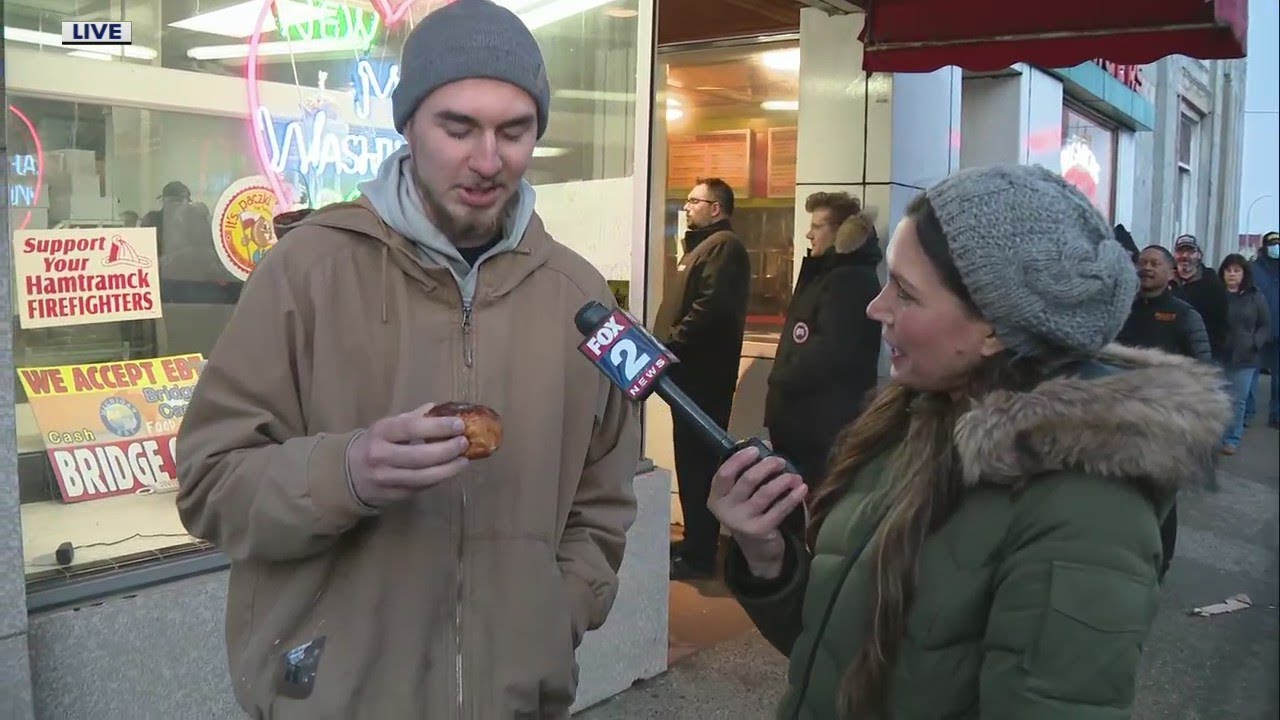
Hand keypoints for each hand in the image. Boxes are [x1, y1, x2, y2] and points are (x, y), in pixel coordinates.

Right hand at [347, 403, 470, 507]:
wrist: (348, 473)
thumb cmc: (376, 443)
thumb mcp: (389, 426)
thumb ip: (415, 418)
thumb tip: (445, 410)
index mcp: (381, 432)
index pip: (411, 428)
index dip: (437, 426)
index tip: (459, 424)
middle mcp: (381, 456)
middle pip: (419, 456)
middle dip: (447, 450)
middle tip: (464, 443)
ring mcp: (386, 479)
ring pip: (422, 477)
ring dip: (448, 469)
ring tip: (463, 461)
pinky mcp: (392, 496)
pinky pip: (420, 488)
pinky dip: (438, 480)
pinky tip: (449, 471)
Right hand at [708, 446, 807, 578]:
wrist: (756, 548)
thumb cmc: (748, 511)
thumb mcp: (742, 493)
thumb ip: (750, 468)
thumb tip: (768, 445)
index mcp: (716, 497)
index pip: (724, 474)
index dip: (739, 459)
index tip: (756, 450)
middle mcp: (725, 510)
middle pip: (747, 480)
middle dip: (766, 466)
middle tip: (780, 461)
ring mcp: (742, 521)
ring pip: (765, 493)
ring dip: (782, 481)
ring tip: (793, 475)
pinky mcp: (760, 530)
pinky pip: (779, 509)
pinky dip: (792, 497)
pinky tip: (802, 488)